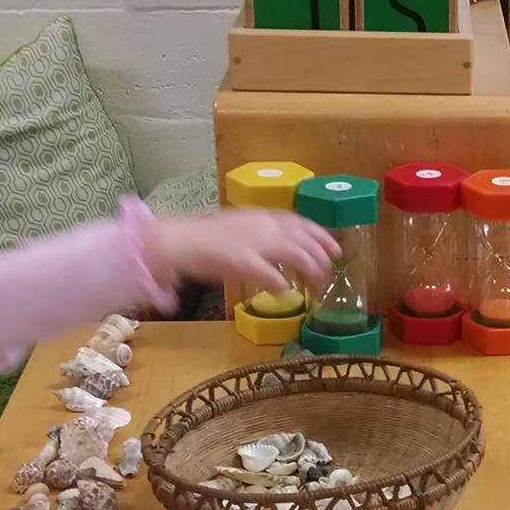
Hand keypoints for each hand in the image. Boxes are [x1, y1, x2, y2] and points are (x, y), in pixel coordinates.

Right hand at [142, 210, 337, 296]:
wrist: (176, 241)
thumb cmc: (202, 239)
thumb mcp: (237, 229)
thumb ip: (259, 236)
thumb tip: (279, 248)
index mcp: (259, 216)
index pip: (298, 221)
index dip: (319, 234)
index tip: (334, 247)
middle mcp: (261, 226)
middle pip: (303, 238)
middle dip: (321, 254)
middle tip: (330, 270)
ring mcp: (253, 243)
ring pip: (295, 254)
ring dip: (310, 269)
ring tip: (317, 284)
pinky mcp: (242, 260)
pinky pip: (271, 274)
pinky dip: (281, 284)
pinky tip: (285, 293)